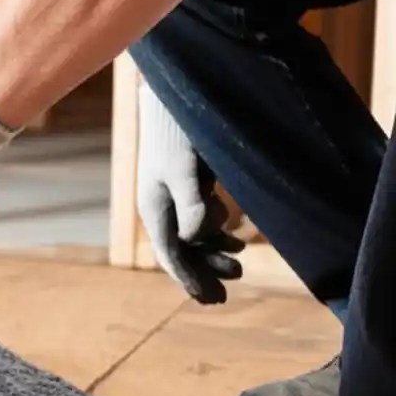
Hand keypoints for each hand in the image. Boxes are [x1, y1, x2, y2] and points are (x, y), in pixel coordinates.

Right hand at [137, 83, 243, 302]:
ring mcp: (173, 195)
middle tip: (227, 295)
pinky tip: (235, 238)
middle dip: (203, 273)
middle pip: (181, 251)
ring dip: (212, 255)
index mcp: (156, 208)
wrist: (173, 96)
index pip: (172, 254)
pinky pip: (199, 219)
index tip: (210, 300)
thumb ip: (192, 205)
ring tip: (239, 266)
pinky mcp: (186, 183)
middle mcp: (161, 206)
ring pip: (192, 237)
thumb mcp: (184, 170)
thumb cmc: (178, 132)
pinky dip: (216, 234)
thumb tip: (196, 240)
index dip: (191, 279)